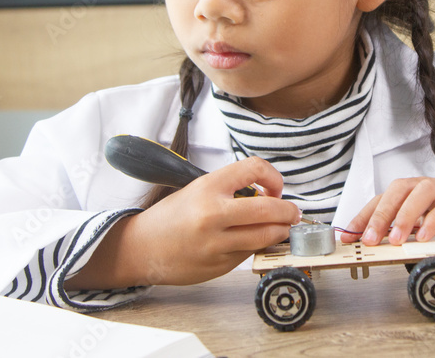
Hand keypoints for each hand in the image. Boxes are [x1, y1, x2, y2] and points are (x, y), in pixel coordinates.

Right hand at [65, 157, 299, 290]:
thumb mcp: (198, 189)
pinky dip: (258, 246)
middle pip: (270, 209)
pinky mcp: (219, 265)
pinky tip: (252, 241)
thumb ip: (231, 190)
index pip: (255, 169)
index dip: (273, 177)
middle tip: (292, 212)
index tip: (275, 188)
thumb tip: (268, 194)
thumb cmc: (170, 217)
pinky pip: (250, 252)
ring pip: (266, 235)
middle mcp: (213, 213)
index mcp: (208, 187)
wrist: (142, 247)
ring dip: (280, 231)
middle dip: (289, 211)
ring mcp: (217, 242)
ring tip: (280, 227)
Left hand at [338, 177, 434, 264]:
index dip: (364, 215)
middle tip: (369, 239)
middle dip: (380, 213)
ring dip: (405, 215)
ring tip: (396, 240)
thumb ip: (406, 237)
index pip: (384, 198)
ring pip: (422, 192)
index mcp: (415, 193)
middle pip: (399, 189)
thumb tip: (378, 248)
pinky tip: (424, 239)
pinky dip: (433, 221)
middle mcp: (430, 187)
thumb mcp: (426, 236)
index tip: (348, 236)